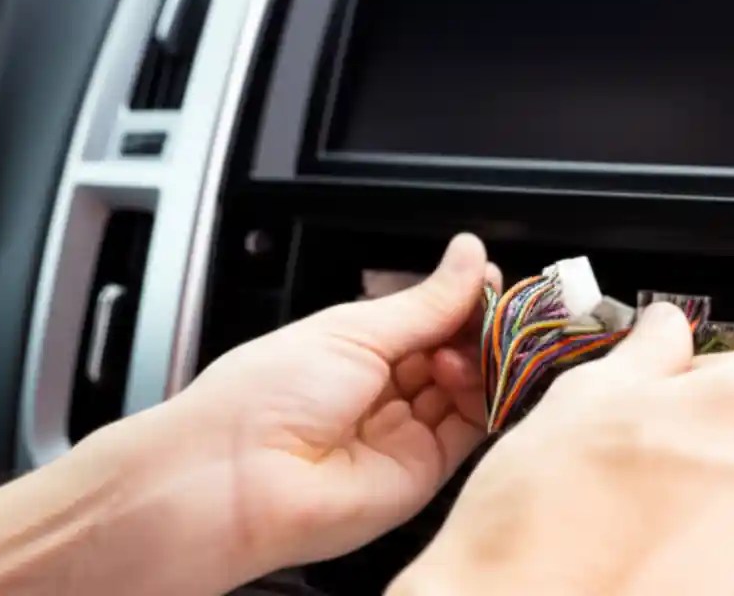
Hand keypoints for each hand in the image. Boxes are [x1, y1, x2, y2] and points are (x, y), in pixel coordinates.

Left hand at [169, 233, 496, 570]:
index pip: (430, 317)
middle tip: (494, 310)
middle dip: (478, 327)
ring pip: (469, 388)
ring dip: (480, 360)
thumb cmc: (270, 393)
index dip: (463, 299)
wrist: (239, 478)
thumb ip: (427, 301)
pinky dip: (486, 398)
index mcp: (357, 347)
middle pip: (455, 352)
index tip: (492, 280)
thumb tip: (472, 255)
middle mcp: (385, 389)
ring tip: (470, 344)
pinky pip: (472, 429)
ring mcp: (406, 430)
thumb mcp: (355, 329)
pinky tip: (476, 372)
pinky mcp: (425, 470)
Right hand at [391, 304, 733, 595]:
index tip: (656, 422)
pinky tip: (664, 576)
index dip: (690, 397)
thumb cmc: (545, 526)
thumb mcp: (583, 399)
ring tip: (646, 539)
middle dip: (712, 460)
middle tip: (641, 485)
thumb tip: (665, 330)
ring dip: (722, 523)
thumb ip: (648, 353)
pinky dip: (728, 578)